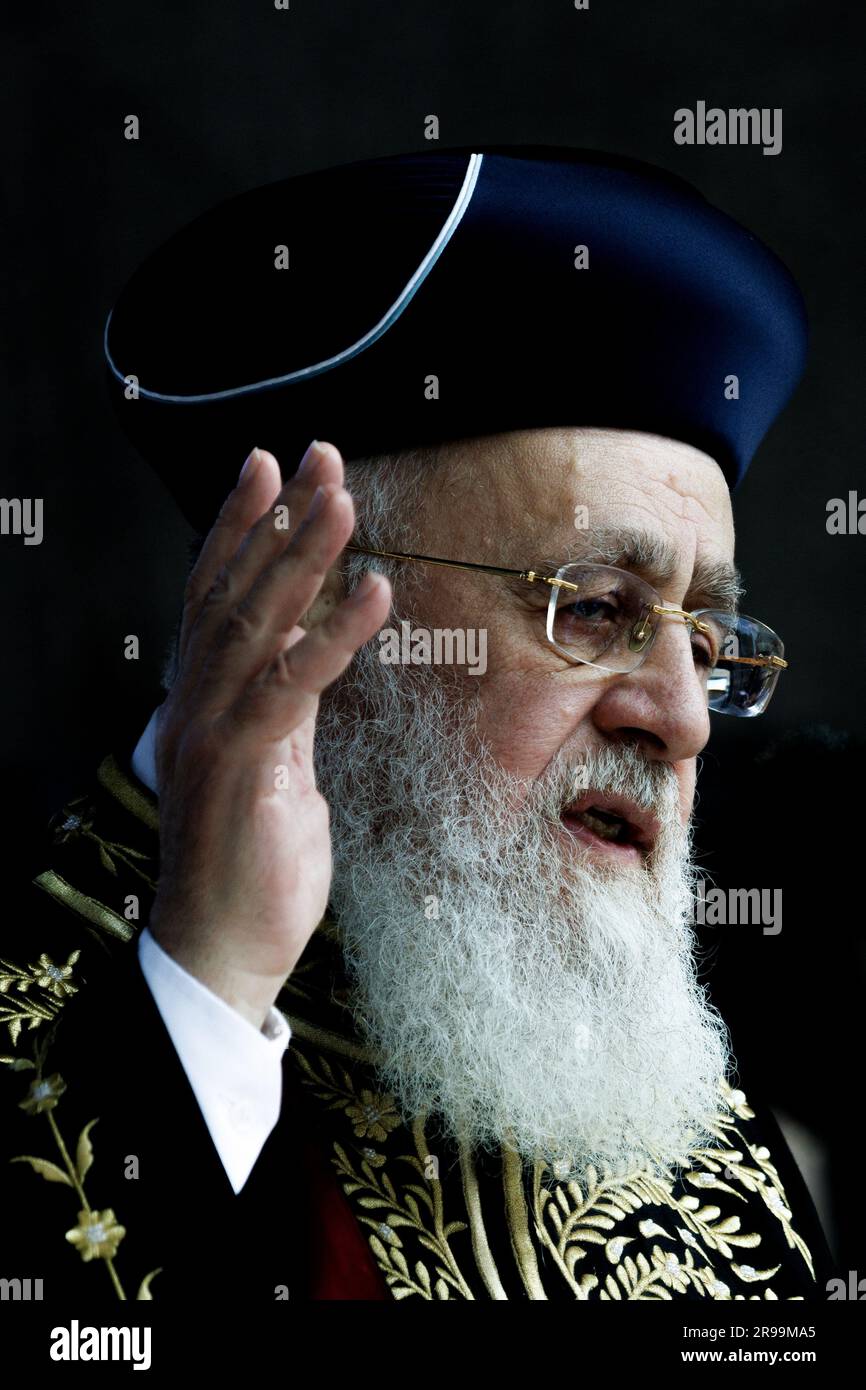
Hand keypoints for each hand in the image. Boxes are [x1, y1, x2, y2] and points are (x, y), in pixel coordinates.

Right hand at [148, 441, 391, 1028]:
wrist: (222, 949)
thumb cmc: (253, 866)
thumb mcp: (276, 772)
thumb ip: (283, 714)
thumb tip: (306, 669)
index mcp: (204, 702)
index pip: (216, 596)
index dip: (240, 528)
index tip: (270, 470)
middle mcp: (198, 705)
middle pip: (234, 589)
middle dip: (276, 518)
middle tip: (316, 454)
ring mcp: (214, 731)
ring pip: (255, 623)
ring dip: (303, 556)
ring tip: (343, 499)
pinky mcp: (244, 765)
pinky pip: (293, 684)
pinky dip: (333, 634)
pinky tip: (374, 592)